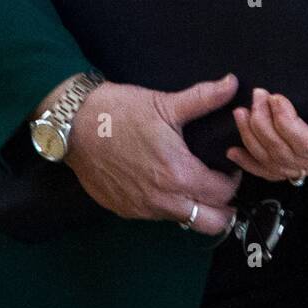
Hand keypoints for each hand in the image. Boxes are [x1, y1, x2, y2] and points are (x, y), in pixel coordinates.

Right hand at [66, 73, 242, 235]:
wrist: (74, 125)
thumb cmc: (120, 112)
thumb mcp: (165, 103)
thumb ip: (204, 98)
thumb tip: (232, 83)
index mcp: (178, 174)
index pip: (223, 193)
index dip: (232, 179)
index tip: (228, 166)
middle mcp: (163, 200)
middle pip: (212, 223)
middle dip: (223, 208)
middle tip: (219, 185)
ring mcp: (142, 209)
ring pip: (184, 222)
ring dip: (195, 207)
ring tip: (192, 181)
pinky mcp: (124, 210)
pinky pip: (156, 216)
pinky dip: (167, 205)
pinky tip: (161, 181)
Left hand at [226, 59, 307, 180]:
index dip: (286, 125)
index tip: (274, 97)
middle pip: (289, 156)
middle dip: (265, 128)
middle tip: (254, 97)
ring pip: (278, 165)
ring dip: (255, 141)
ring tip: (242, 113)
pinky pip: (276, 172)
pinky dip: (253, 162)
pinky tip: (235, 150)